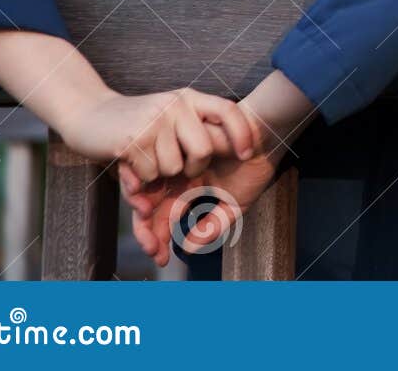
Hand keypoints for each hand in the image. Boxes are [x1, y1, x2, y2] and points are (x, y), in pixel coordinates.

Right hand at [55, 87, 257, 182]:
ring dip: (160, 173)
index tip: (247, 154)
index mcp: (188, 98)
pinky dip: (141, 177)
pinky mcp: (132, 140)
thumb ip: (194, 130)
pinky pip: (151, 174)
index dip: (241, 133)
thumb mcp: (169, 116)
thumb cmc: (136, 123)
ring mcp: (153, 121)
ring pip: (174, 167)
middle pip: (203, 150)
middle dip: (192, 167)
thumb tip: (239, 153)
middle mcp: (175, 105)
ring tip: (145, 157)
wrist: (87, 114)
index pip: (227, 110)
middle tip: (174, 166)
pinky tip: (129, 161)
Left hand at [122, 151, 278, 267]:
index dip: (159, 238)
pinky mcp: (168, 143)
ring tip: (147, 228)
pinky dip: (135, 182)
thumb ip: (212, 227)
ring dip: (139, 210)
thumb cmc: (252, 168)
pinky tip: (143, 203)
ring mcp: (171, 158)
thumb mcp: (234, 205)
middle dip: (146, 231)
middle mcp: (175, 174)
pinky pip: (143, 163)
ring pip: (142, 187)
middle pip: (149, 205)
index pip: (165, 215)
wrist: (262, 139)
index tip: (161, 258)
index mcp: (187, 188)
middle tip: (152, 250)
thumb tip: (187, 248)